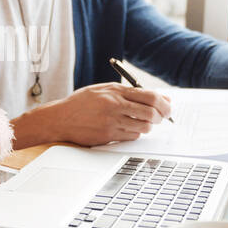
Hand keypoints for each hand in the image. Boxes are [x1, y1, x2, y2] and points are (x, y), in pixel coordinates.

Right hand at [50, 82, 172, 145]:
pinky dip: (135, 134)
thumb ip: (127, 92)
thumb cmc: (81, 103)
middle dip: (161, 116)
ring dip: (148, 127)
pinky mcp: (108, 135)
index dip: (163, 103)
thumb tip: (155, 97)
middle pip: (151, 112)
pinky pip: (132, 137)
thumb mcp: (102, 90)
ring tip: (144, 124)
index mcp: (115, 91)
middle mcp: (115, 105)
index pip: (149, 95)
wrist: (60, 118)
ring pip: (144, 127)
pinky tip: (129, 130)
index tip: (168, 107)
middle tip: (162, 118)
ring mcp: (112, 121)